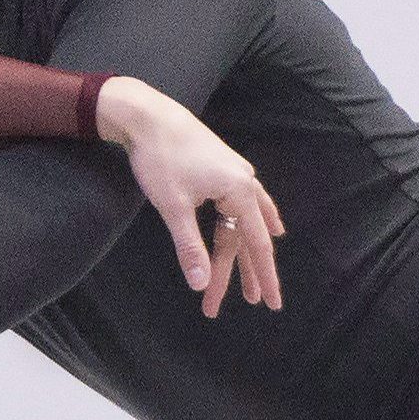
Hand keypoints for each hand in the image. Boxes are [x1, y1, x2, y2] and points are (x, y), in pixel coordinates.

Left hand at [90, 76, 286, 317]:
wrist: (147, 115)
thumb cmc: (160, 159)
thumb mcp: (173, 208)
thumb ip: (190, 247)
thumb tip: (200, 285)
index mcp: (238, 192)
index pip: (256, 245)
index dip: (264, 277)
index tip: (271, 304)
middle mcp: (245, 182)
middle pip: (249, 236)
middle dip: (246, 272)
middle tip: (255, 303)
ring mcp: (236, 172)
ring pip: (248, 221)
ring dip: (246, 251)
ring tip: (257, 277)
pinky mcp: (224, 167)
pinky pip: (247, 202)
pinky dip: (254, 220)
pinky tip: (266, 223)